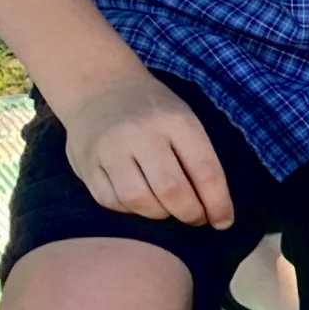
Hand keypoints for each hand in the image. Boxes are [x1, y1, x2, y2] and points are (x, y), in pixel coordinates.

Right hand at [56, 68, 232, 229]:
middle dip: (190, 213)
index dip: (218, 203)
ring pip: (138, 199)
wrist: (98, 87)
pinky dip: (130, 209)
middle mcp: (140, 133)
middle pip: (171, 189)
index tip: (223, 222)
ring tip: (167, 209)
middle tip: (196, 218)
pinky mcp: (85, 163)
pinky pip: (110, 200)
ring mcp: (109, 148)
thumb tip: (216, 210)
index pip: (204, 170)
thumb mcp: (184, 120)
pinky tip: (139, 201)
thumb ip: (198, 158)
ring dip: (159, 214)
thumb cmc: (153, 111)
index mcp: (176, 121)